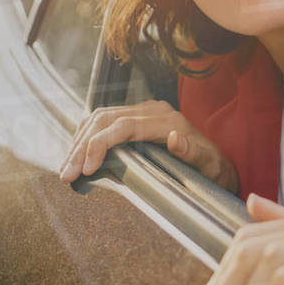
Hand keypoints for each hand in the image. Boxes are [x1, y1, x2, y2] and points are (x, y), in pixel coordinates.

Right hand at [59, 100, 237, 192]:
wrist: (217, 164)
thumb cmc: (212, 169)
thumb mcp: (209, 165)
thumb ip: (193, 152)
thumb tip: (176, 138)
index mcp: (167, 121)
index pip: (123, 126)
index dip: (100, 143)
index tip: (86, 168)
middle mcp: (153, 111)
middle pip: (106, 119)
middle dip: (82, 146)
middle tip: (66, 174)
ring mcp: (143, 112)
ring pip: (101, 117)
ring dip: (80, 141)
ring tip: (66, 169)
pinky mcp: (136, 118)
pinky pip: (105, 121)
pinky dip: (87, 136)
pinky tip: (77, 154)